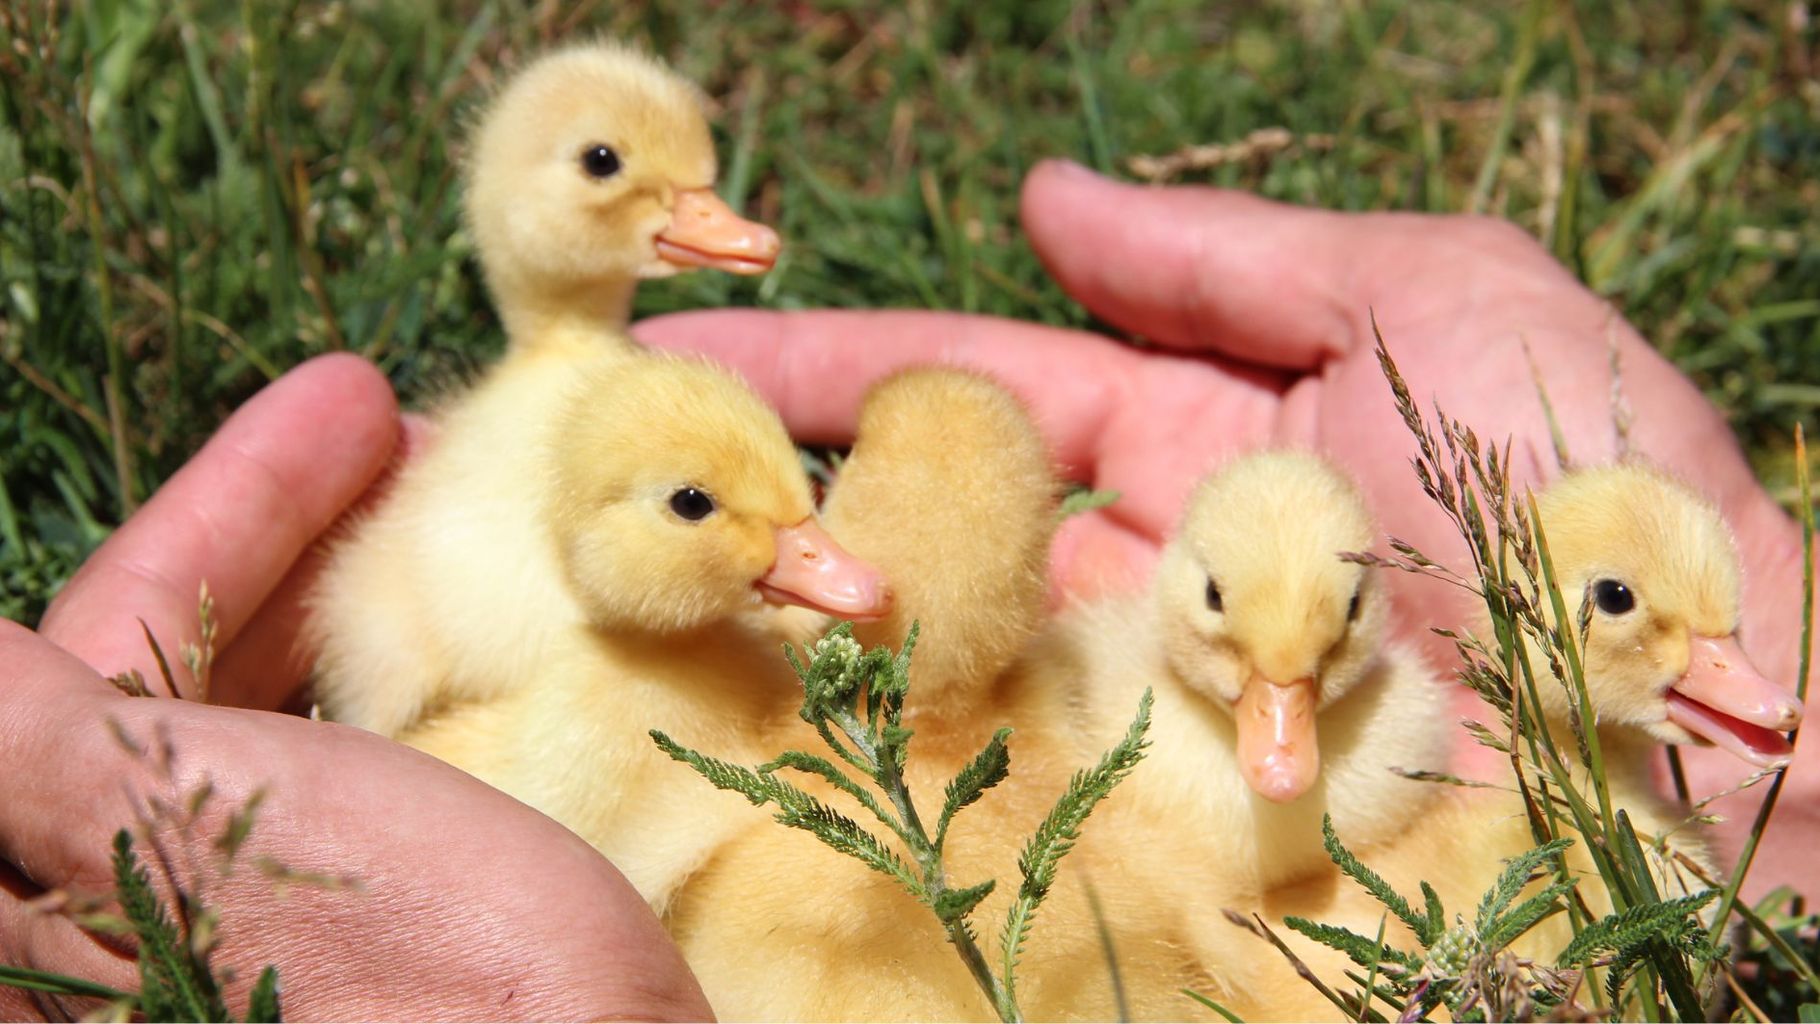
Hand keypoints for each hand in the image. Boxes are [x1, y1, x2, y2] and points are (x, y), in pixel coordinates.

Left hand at [2, 355, 710, 1020]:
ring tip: (448, 506)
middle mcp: (125, 937)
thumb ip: (14, 721)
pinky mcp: (347, 966)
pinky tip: (462, 637)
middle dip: (282, 540)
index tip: (341, 400)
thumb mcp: (167, 817)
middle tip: (398, 421)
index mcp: (48, 908)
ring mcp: (242, 953)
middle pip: (167, 685)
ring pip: (264, 727)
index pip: (82, 661)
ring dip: (344, 601)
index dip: (213, 516)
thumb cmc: (394, 983)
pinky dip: (395, 689)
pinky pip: (347, 788)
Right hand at [635, 158, 1816, 897]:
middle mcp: (1162, 567)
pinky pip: (1007, 767)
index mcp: (1215, 430)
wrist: (1690, 722)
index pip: (987, 384)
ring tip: (648, 580)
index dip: (840, 360)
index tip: (697, 340)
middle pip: (938, 519)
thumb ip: (1223, 257)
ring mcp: (1155, 696)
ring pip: (947, 646)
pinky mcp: (1162, 806)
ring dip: (807, 611)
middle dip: (782, 487)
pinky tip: (767, 714)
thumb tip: (1039, 193)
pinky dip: (890, 741)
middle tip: (616, 467)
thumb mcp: (1428, 297)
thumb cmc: (1586, 487)